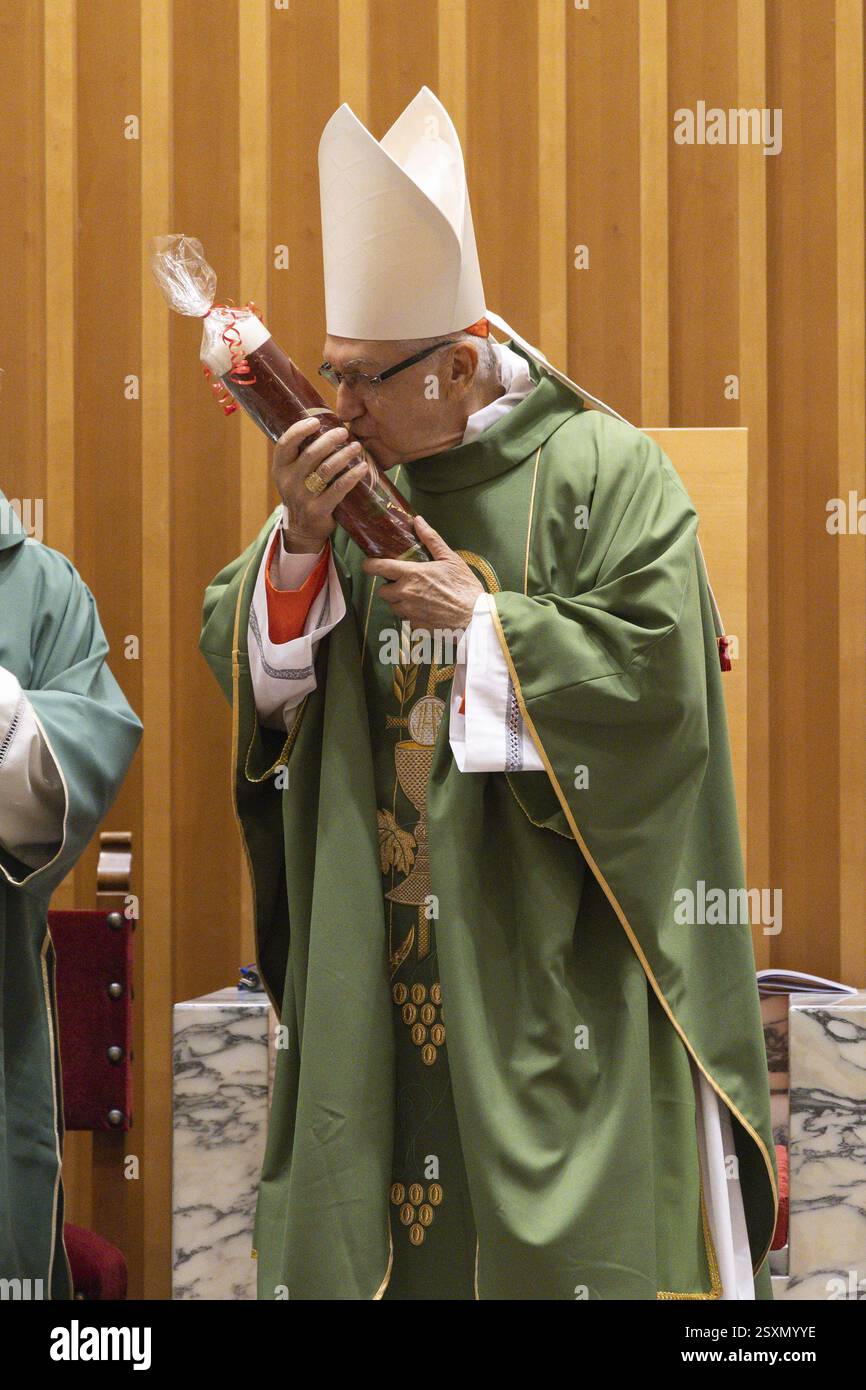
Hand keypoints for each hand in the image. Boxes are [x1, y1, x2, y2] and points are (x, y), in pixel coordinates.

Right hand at [272, 417, 367, 552]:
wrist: (303, 530)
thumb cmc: (302, 494)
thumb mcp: (293, 475)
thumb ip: (302, 455)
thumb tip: (325, 426)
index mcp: (280, 469)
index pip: (285, 444)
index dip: (299, 430)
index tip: (316, 421)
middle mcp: (288, 482)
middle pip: (310, 454)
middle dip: (329, 440)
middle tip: (344, 432)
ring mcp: (303, 497)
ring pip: (326, 470)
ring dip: (344, 455)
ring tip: (357, 447)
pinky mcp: (318, 510)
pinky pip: (338, 489)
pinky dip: (352, 476)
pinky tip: (363, 467)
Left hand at [362, 516, 483, 631]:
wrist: (474, 618)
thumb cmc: (464, 586)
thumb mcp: (450, 558)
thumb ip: (431, 539)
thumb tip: (418, 521)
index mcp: (412, 574)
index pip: (379, 568)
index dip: (370, 565)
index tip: (370, 564)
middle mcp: (405, 594)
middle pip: (383, 591)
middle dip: (390, 586)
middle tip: (404, 583)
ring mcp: (409, 612)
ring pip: (393, 606)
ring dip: (399, 601)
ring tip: (416, 597)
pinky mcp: (415, 626)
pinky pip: (406, 619)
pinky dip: (412, 614)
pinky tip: (426, 610)